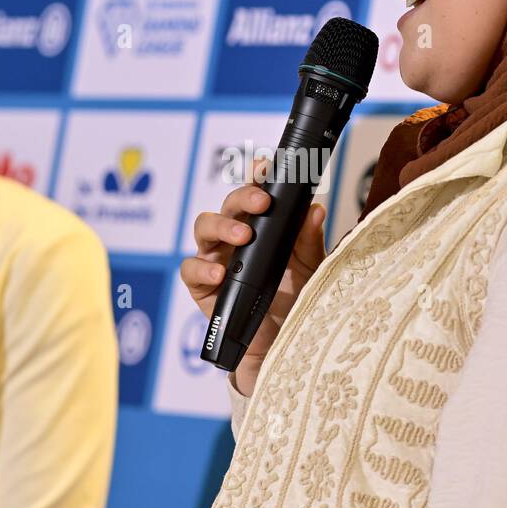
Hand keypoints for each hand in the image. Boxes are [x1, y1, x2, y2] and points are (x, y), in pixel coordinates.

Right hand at [182, 159, 327, 396]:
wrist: (284, 342)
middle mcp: (234, 237)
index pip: (254, 194)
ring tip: (242, 235)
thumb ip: (309, 240)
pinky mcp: (202, 286)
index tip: (267, 165)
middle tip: (262, 202)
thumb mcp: (309, 268)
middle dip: (243, 197)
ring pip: (203, 227)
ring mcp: (215, 259)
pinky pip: (190, 269)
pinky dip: (202, 267)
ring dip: (221, 226)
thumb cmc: (294, 299)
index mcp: (260, 226)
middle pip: (228, 205)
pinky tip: (220, 272)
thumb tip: (316, 209)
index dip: (256, 176)